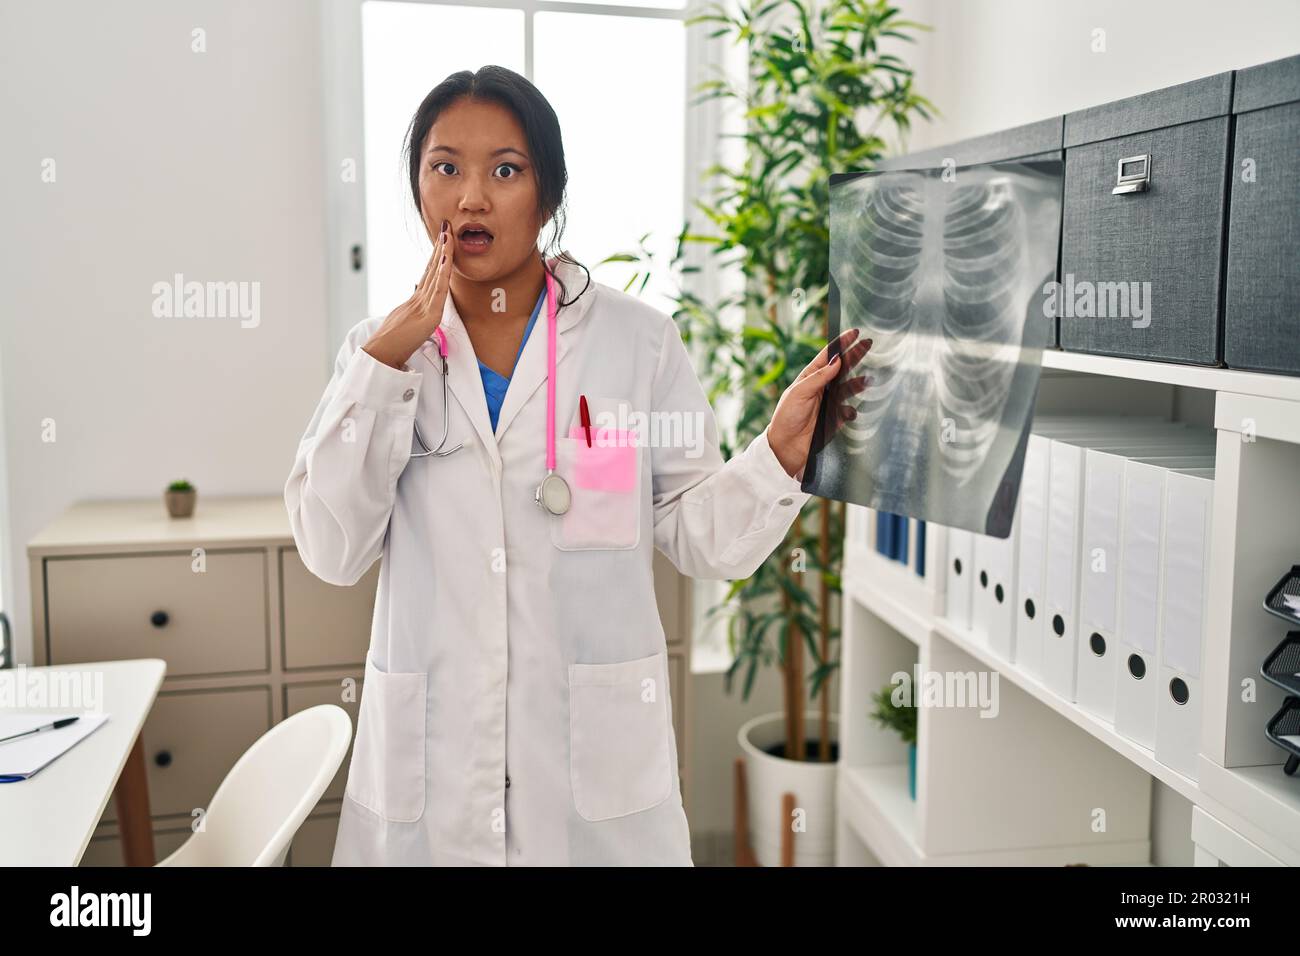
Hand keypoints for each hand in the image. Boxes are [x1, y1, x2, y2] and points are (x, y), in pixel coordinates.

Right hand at [362, 219, 456, 369]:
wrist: (382, 354)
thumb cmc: (393, 343)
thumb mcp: (408, 323)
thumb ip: (416, 312)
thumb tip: (420, 304)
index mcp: (417, 300)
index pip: (430, 273)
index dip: (437, 256)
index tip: (442, 239)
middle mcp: (420, 298)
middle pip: (433, 268)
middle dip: (441, 247)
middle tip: (446, 227)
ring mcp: (424, 305)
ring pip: (436, 275)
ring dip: (443, 254)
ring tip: (448, 235)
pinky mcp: (429, 315)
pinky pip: (438, 291)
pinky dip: (443, 275)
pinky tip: (446, 260)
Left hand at [766, 328, 871, 479]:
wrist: (786, 447)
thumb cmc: (786, 417)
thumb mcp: (798, 393)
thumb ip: (818, 378)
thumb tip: (836, 361)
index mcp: (810, 377)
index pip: (828, 356)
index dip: (841, 344)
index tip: (854, 332)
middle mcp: (822, 387)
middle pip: (843, 367)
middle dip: (856, 355)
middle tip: (869, 344)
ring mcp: (830, 403)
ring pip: (849, 388)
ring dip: (858, 384)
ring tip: (867, 380)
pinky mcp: (836, 419)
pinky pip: (850, 410)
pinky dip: (851, 409)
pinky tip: (849, 411)